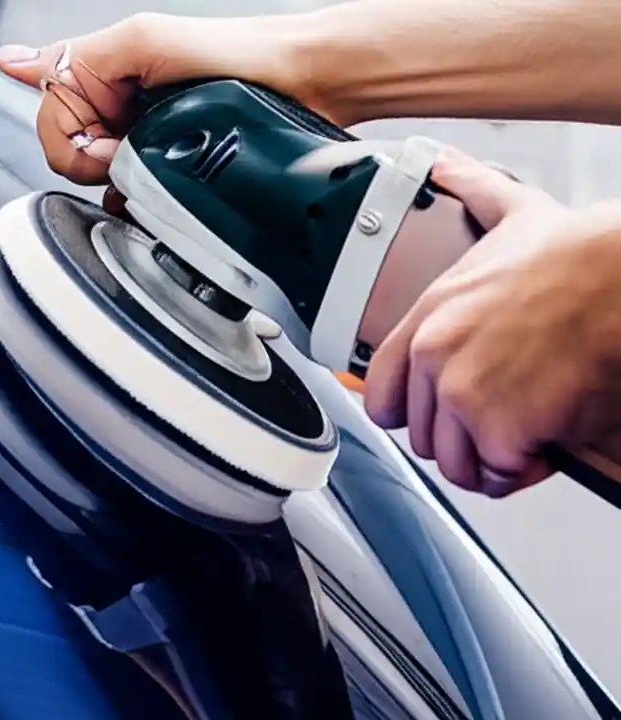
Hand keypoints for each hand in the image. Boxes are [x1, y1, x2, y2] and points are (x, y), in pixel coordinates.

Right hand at [0, 13, 321, 184]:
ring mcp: (138, 132)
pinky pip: (126, 192)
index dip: (72, 142)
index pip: (49, 120)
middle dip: (95, 162)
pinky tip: (145, 196)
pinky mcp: (162, 160)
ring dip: (115, 182)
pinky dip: (130, 200)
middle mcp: (114, 101)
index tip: (107, 147)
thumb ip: (81, 57)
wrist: (304, 83)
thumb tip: (13, 63)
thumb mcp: (147, 42)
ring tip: (150, 169)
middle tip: (132, 154)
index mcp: (100, 69)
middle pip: (68, 151)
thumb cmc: (237, 54)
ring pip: (96, 175)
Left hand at [363, 149, 620, 497]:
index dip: (408, 415)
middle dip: (464, 440)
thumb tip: (448, 165)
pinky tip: (548, 441)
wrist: (619, 276)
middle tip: (505, 422)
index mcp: (424, 319)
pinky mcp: (501, 428)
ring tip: (527, 433)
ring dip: (494, 460)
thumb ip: (471, 192)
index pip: (379, 395)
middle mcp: (433, 358)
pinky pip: (502, 472)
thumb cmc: (576, 254)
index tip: (437, 418)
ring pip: (458, 463)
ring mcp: (462, 395)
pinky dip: (528, 468)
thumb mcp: (511, 213)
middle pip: (424, 439)